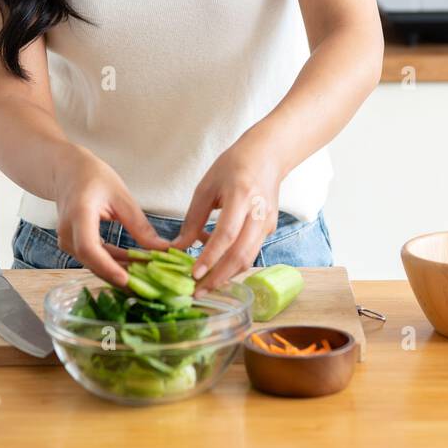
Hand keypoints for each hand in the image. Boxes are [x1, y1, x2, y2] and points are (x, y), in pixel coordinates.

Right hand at [52, 146, 170, 285]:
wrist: (67, 173)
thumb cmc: (93, 177)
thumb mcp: (121, 196)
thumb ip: (139, 225)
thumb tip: (162, 250)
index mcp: (79, 214)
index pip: (89, 248)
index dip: (107, 266)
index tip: (127, 279)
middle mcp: (68, 232)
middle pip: (92, 262)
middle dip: (120, 276)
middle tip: (149, 286)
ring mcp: (67, 241)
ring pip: (94, 265)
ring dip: (119, 272)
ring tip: (148, 279)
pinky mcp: (73, 246)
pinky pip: (94, 260)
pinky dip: (113, 265)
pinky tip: (133, 268)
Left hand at [169, 132, 281, 291]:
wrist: (267, 155)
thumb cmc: (233, 166)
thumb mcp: (206, 186)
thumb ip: (193, 218)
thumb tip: (178, 247)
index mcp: (241, 197)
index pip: (226, 234)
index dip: (210, 257)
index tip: (194, 274)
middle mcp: (258, 213)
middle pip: (241, 254)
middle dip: (219, 277)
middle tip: (197, 292)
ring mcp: (267, 223)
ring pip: (248, 258)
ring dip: (226, 275)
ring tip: (204, 284)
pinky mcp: (269, 229)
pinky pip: (251, 252)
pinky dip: (233, 262)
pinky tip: (216, 262)